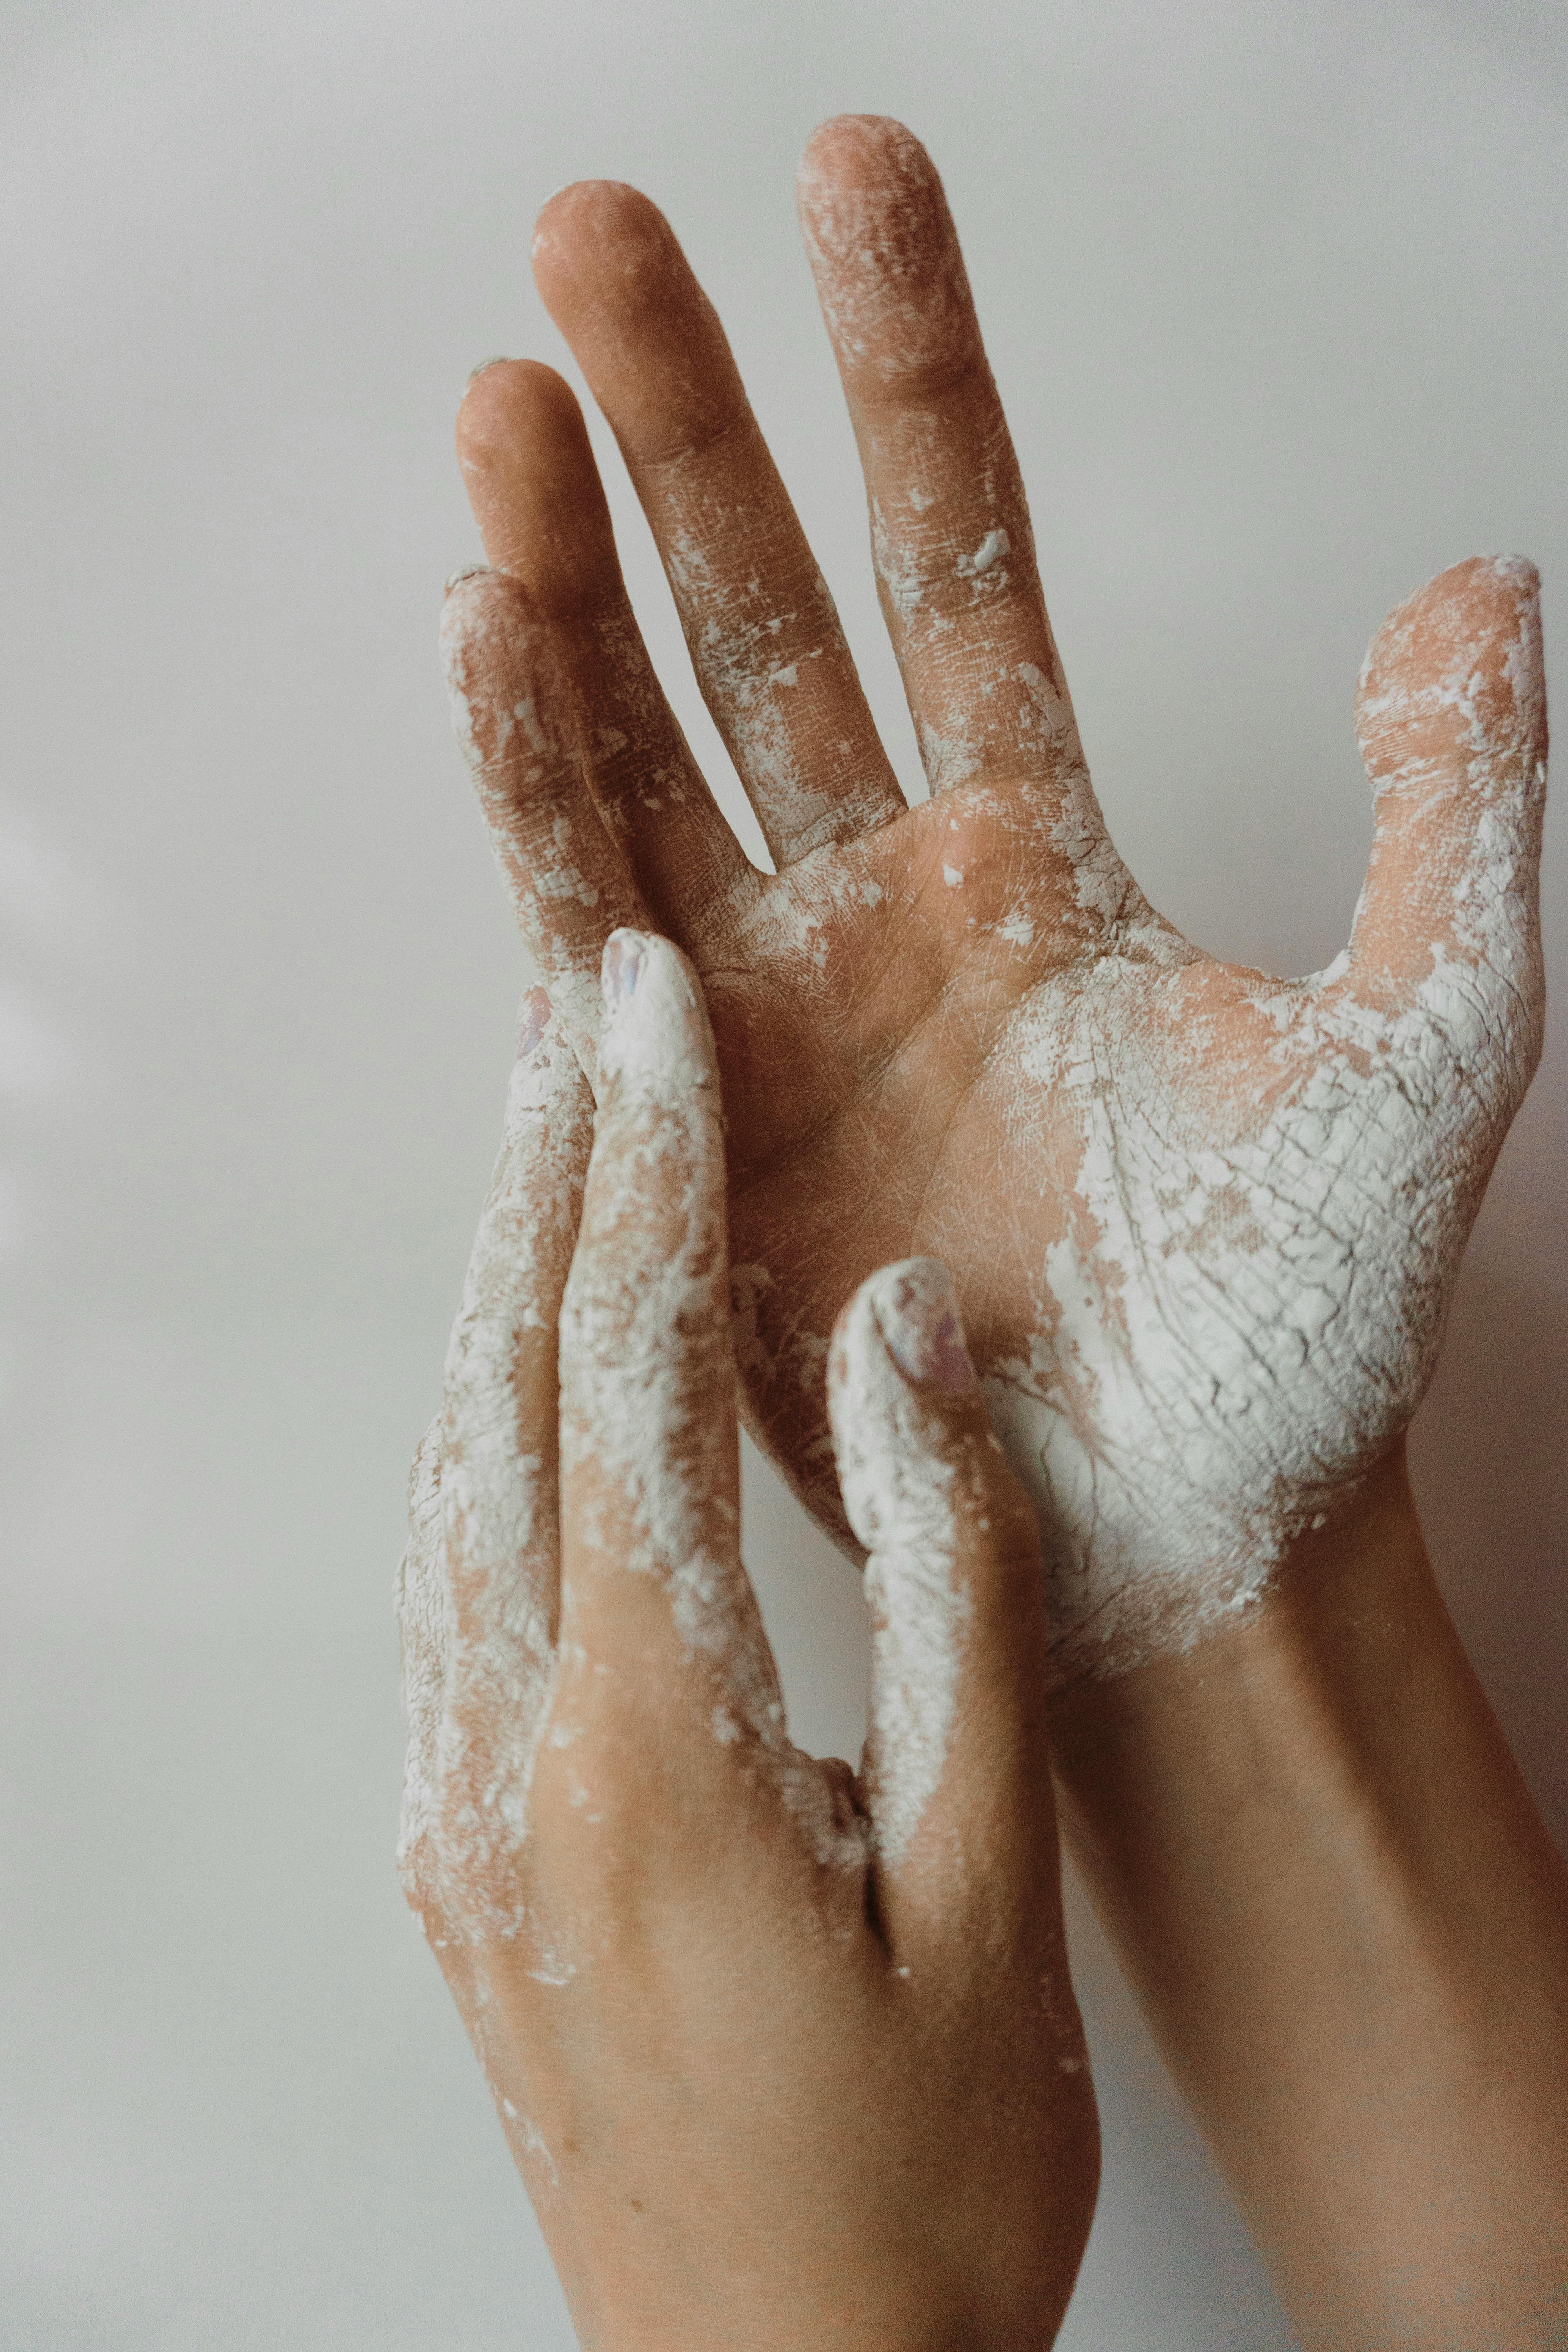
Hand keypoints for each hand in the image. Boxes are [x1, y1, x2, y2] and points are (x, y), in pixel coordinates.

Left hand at [397, 939, 1097, 2350]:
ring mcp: (456, 1810)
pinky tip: (524, 1361)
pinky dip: (489, 1426)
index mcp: (647, 1753)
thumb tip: (908, 1350)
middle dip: (547, 1179)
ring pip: (455, 1472)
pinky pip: (448, 1576)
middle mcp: (506, 1763)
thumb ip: (950, 1591)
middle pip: (504, 1396)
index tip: (642, 1017)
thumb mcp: (989, 1880)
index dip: (642, 1173)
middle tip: (576, 1014)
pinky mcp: (457, 1848)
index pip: (624, 1384)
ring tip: (551, 1136)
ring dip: (506, 1289)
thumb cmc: (917, 2180)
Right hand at [441, 115, 1544, 1680]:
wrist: (1178, 1540)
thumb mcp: (1429, 1050)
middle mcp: (882, 901)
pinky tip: (482, 634)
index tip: (852, 174)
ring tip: (497, 401)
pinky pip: (593, 919)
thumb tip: (1474, 581)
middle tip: (591, 230)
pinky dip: (534, 788)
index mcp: (1035, 856)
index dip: (905, 367)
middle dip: (682, 425)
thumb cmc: (1301, 1336)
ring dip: (566, 577)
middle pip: (763, 614)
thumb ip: (1461, 815)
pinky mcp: (693, 1117)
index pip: (961, 556)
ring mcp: (773, 1002)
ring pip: (646, 744)